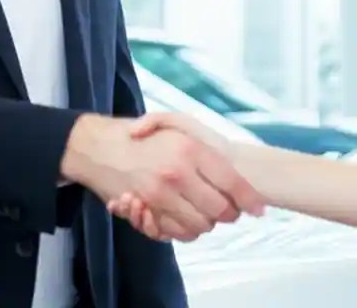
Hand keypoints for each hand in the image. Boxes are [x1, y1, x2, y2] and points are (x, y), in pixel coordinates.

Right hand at [60, 115, 263, 241]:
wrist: (97, 145)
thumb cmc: (140, 135)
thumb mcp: (175, 125)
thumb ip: (205, 148)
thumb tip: (238, 175)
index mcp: (192, 149)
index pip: (233, 182)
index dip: (250, 199)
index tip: (259, 209)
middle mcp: (179, 172)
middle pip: (220, 210)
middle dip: (227, 214)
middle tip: (227, 211)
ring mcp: (161, 192)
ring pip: (200, 225)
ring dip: (204, 223)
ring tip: (201, 212)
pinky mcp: (145, 208)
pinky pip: (176, 232)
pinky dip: (182, 230)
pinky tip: (179, 217)